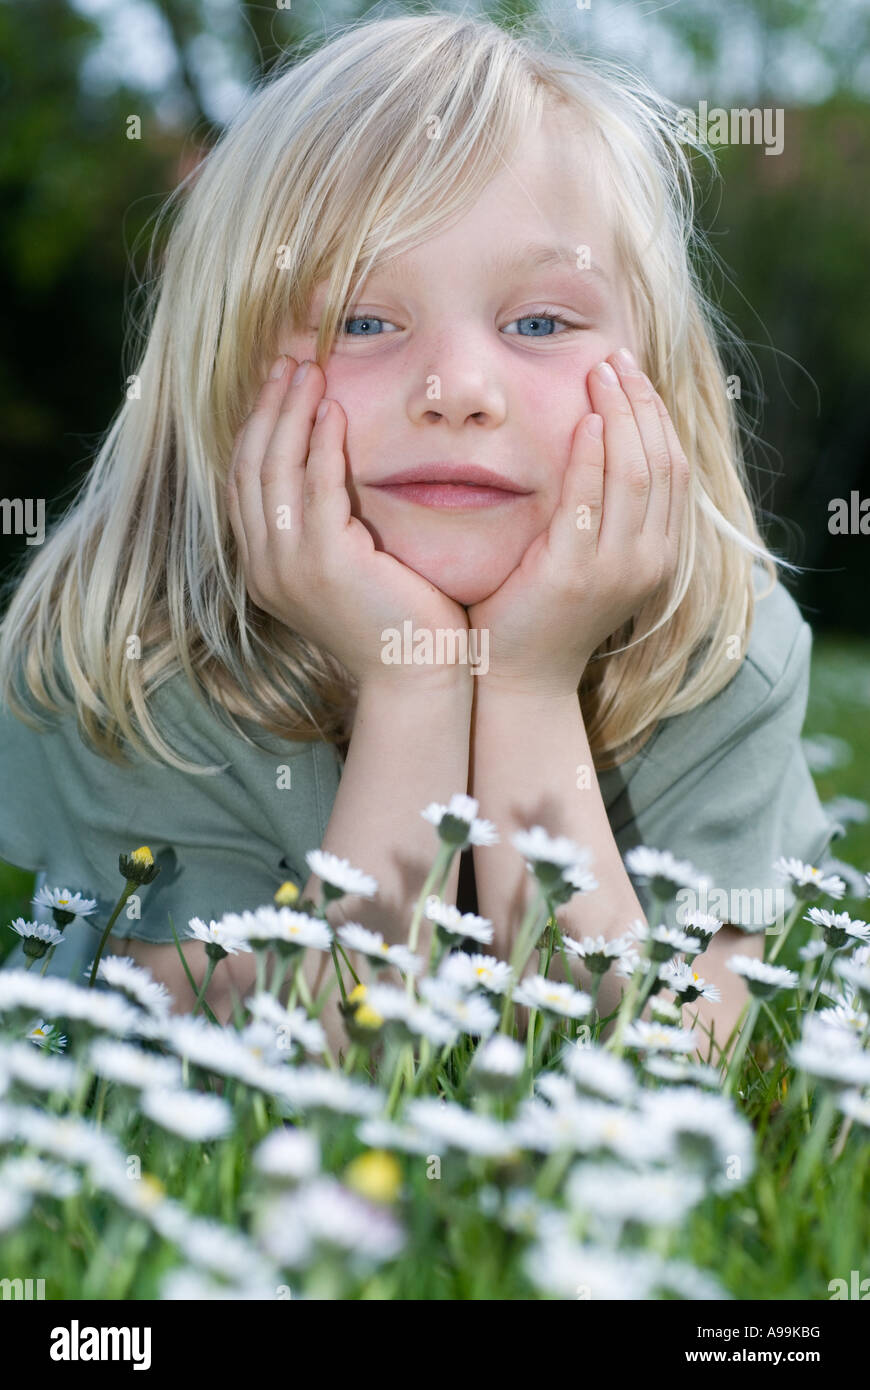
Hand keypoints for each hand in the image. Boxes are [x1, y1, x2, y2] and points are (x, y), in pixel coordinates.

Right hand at [225, 355, 470, 689]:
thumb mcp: (350, 571)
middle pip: (250, 467)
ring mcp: (287, 566)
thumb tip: (332, 480)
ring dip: (290, 413)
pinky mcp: (324, 563)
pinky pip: (315, 488)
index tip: (277, 385)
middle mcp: (264, 566)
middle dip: (266, 408)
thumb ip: (330, 529)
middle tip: (287, 361)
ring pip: (274, 469)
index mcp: (264, 568)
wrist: (415, 675)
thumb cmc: (396, 623)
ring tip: (308, 369)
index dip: (257, 427)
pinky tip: (334, 411)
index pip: (245, 483)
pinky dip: (320, 444)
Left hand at [467, 348, 689, 697]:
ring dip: (620, 415)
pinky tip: (582, 419)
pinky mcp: (574, 572)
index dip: (657, 415)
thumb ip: (601, 512)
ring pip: (636, 474)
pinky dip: (590, 454)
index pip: (674, 469)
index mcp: (661, 556)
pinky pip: (590, 500)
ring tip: (598, 373)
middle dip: (641, 403)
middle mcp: (651, 562)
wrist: (519, 678)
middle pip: (662, 462)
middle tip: (615, 359)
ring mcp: (616, 569)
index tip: (632, 374)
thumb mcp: (587, 559)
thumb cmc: (542, 613)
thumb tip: (595, 443)